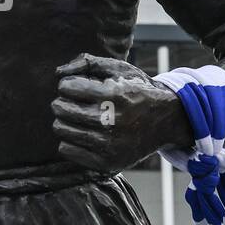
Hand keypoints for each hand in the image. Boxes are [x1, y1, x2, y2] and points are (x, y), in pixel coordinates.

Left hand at [52, 53, 192, 172]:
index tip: (78, 86)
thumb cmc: (136, 90)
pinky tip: (82, 132)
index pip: (67, 87)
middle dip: (63, 101)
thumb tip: (57, 72)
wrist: (166, 120)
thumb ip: (87, 62)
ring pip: (61, 129)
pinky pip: (66, 150)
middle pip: (61, 109)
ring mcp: (109, 145)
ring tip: (78, 116)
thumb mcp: (118, 68)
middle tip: (74, 101)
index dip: (68, 84)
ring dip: (65, 120)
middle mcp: (111, 122)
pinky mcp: (107, 163)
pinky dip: (69, 140)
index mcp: (113, 96)